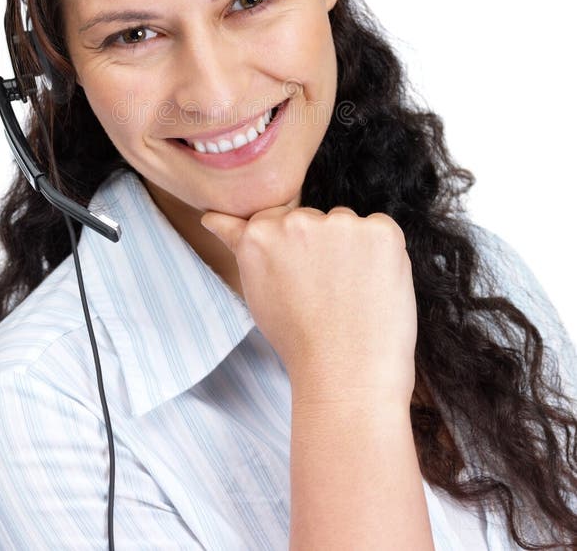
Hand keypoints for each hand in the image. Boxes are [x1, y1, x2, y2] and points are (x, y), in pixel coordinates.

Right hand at [200, 204, 416, 408]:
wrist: (346, 377)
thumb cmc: (299, 340)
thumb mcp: (256, 289)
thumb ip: (240, 245)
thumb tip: (211, 216)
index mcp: (259, 233)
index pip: (278, 219)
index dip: (293, 254)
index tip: (300, 282)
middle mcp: (296, 221)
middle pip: (313, 220)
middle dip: (321, 247)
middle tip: (327, 294)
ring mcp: (341, 223)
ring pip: (347, 226)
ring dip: (353, 250)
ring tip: (351, 296)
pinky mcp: (381, 231)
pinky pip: (381, 231)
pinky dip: (382, 256)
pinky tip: (373, 288)